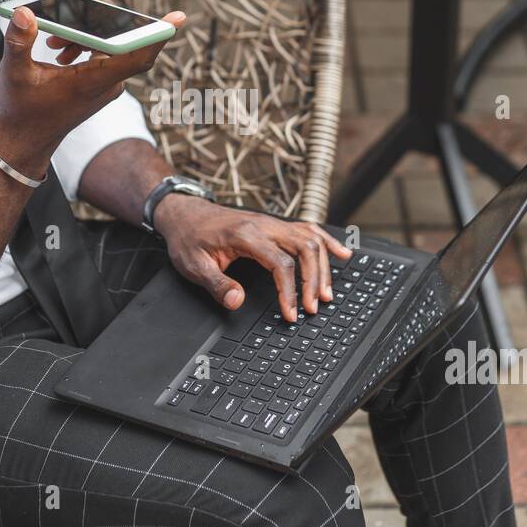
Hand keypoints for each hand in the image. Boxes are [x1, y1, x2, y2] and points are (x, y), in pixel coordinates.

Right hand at [0, 0, 185, 176]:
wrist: (27, 140)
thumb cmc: (24, 112)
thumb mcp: (14, 73)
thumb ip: (19, 41)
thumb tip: (25, 13)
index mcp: (92, 82)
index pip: (135, 55)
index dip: (157, 35)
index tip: (178, 18)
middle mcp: (107, 84)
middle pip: (121, 39)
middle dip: (101, 12)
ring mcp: (106, 85)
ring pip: (110, 45)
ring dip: (86, 31)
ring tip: (55, 34)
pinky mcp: (101, 85)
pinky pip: (103, 54)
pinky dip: (85, 43)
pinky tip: (60, 47)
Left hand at [154, 198, 352, 321]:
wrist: (184, 213)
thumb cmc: (188, 237)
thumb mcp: (194, 265)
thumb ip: (216, 284)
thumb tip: (237, 302)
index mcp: (246, 234)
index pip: (281, 263)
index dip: (289, 291)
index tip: (290, 313)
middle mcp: (264, 225)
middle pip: (304, 248)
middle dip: (314, 280)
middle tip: (313, 307)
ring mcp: (272, 223)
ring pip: (310, 238)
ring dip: (323, 266)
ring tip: (327, 293)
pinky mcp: (274, 225)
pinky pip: (307, 229)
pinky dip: (327, 242)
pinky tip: (341, 254)